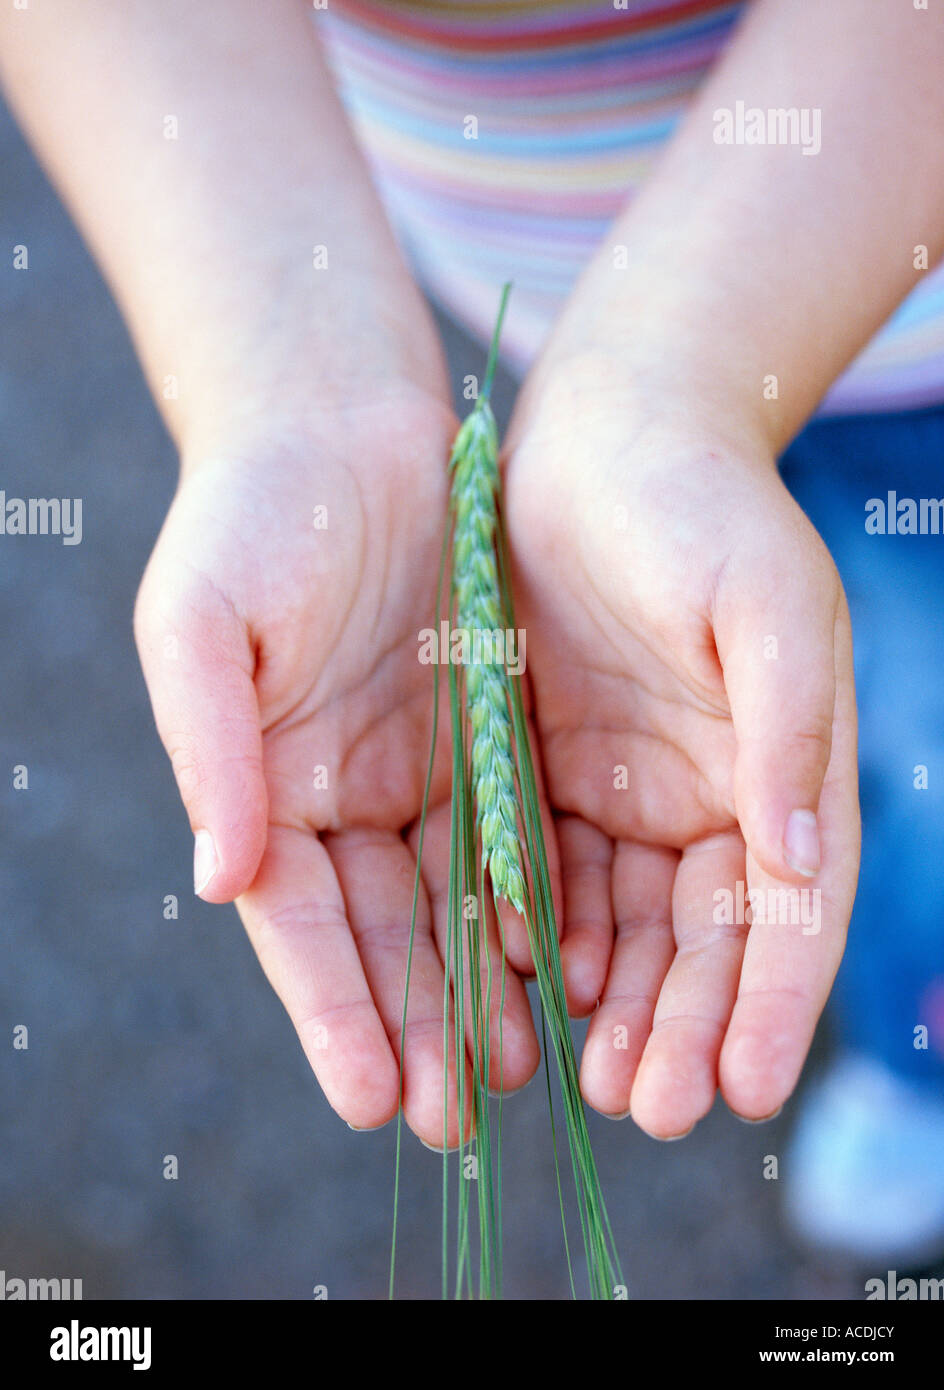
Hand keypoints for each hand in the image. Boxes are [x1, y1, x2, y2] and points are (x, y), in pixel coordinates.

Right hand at [133, 383, 541, 1143]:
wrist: (342, 419)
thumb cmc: (250, 513)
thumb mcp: (201, 622)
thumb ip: (209, 748)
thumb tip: (221, 877)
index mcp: (263, 785)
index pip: (294, 922)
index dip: (329, 1012)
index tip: (366, 1100)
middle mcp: (339, 796)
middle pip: (379, 933)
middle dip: (412, 1026)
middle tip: (453, 1118)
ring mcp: (415, 769)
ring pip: (453, 899)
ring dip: (477, 985)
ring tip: (517, 1066)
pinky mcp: (484, 734)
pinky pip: (515, 828)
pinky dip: (530, 897)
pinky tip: (558, 960)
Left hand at [504, 351, 860, 1137]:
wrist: (604, 434)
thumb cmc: (702, 507)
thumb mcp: (761, 605)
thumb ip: (785, 727)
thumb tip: (801, 857)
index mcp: (780, 772)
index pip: (787, 913)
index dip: (771, 1003)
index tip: (743, 1089)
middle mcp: (709, 798)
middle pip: (700, 941)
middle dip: (681, 1027)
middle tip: (647, 1106)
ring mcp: (624, 791)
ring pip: (619, 926)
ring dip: (609, 1005)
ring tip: (584, 1079)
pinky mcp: (548, 771)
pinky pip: (542, 871)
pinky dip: (537, 933)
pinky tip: (521, 983)